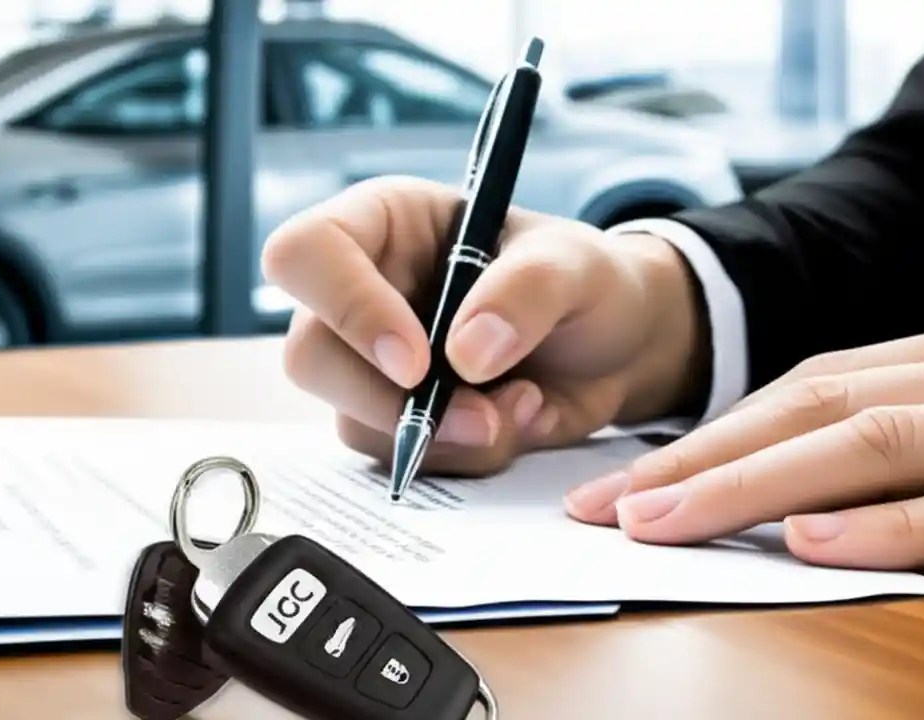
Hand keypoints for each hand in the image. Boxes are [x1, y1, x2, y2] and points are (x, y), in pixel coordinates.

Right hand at [262, 176, 707, 475]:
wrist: (617, 348)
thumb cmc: (585, 280)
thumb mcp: (575, 264)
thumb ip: (528, 291)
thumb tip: (467, 355)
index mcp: (383, 224)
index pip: (306, 253)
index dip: (346, 308)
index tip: (416, 361)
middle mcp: (362, 292)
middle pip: (309, 356)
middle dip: (391, 402)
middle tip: (480, 416)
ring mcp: (373, 364)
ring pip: (354, 420)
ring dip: (444, 437)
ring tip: (526, 404)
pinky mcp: (399, 420)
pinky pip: (401, 459)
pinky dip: (465, 456)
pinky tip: (517, 420)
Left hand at [565, 315, 923, 568]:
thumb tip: (803, 489)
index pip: (816, 389)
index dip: (712, 436)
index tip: (626, 482)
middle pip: (821, 409)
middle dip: (702, 460)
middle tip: (608, 507)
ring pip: (877, 443)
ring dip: (759, 484)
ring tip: (667, 521)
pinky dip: (894, 524)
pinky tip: (812, 541)